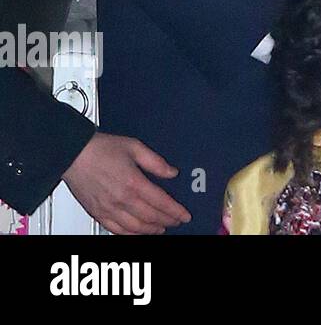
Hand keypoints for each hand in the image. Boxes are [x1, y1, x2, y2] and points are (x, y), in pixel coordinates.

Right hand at [62, 133, 190, 234]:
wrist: (73, 154)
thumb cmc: (101, 149)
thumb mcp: (135, 147)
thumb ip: (156, 162)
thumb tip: (172, 172)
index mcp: (134, 183)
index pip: (161, 202)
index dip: (176, 211)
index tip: (185, 215)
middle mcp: (121, 199)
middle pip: (150, 217)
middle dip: (167, 221)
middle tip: (176, 221)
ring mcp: (108, 209)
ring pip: (134, 228)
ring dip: (150, 231)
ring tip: (161, 229)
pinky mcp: (97, 213)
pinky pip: (116, 230)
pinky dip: (130, 235)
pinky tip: (137, 233)